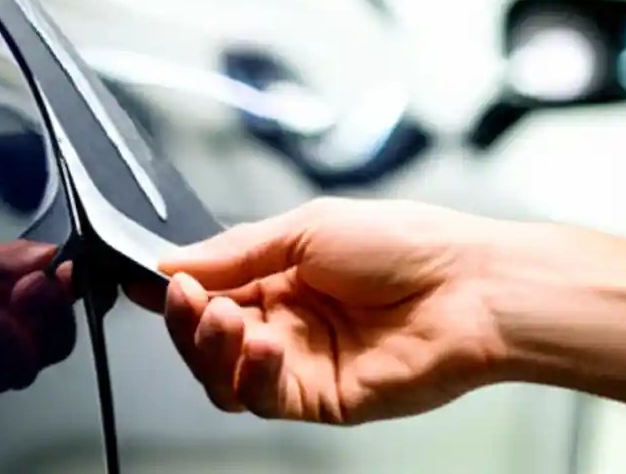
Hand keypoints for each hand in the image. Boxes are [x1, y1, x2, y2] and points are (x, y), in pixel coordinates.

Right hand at [159, 198, 508, 424]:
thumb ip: (236, 251)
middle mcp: (284, 321)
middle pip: (206, 337)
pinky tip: (265, 344)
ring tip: (226, 318)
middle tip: (185, 298)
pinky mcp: (321, 399)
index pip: (207, 289)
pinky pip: (264, 399)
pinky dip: (252, 374)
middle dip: (186, 319)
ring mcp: (301, 362)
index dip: (176, 289)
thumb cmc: (405, 244)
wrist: (472, 288)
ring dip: (211, 349)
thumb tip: (172, 261)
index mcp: (278, 275)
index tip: (153, 280)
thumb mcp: (306, 226)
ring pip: (224, 375)